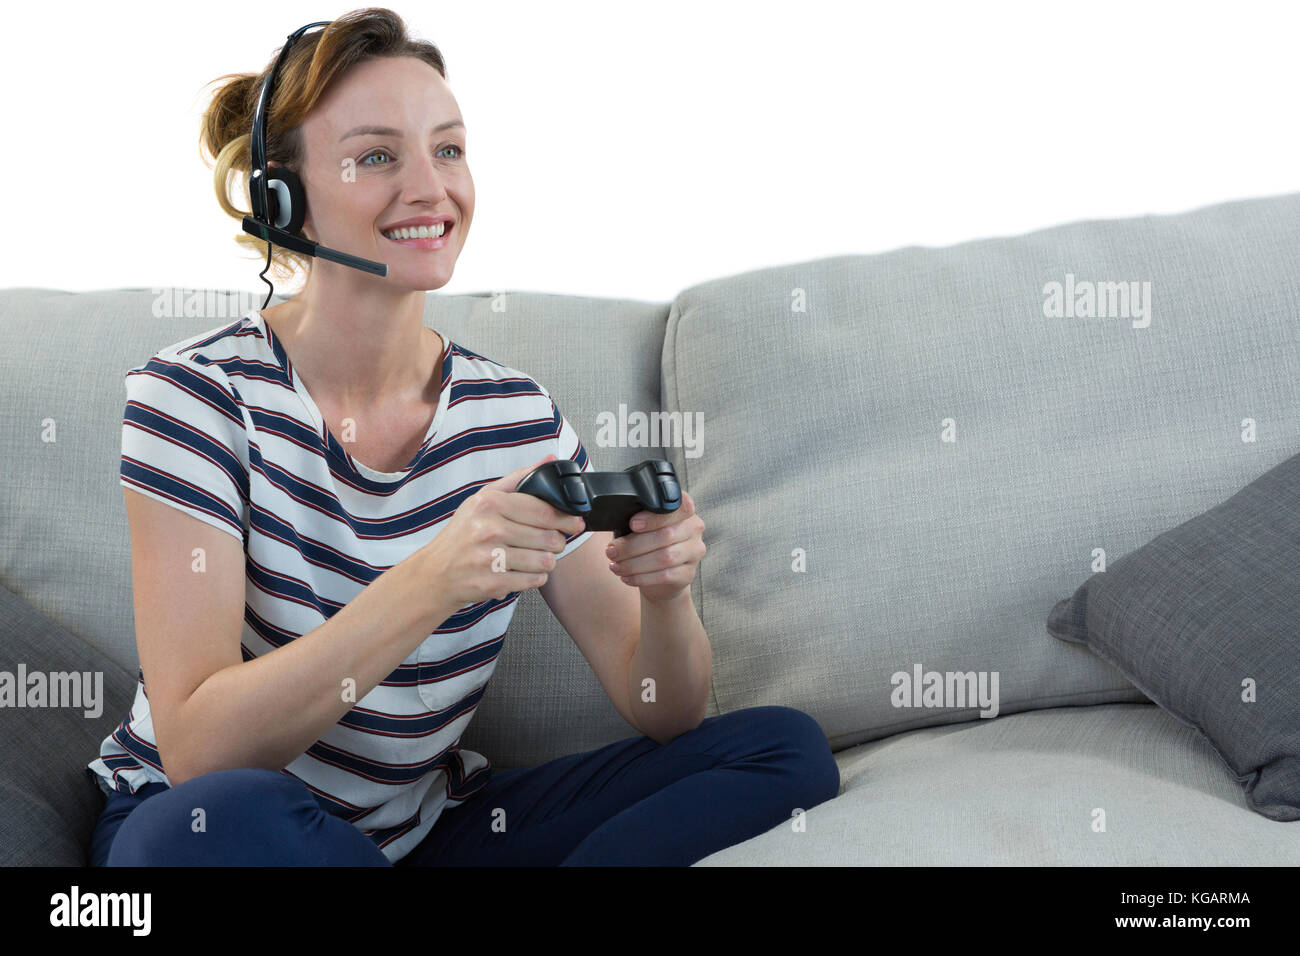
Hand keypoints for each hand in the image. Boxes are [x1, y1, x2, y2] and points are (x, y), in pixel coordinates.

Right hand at [422, 453, 584, 608]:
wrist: (435, 573)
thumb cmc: (462, 535)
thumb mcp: (482, 500)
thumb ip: (518, 479)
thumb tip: (549, 460)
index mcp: (489, 504)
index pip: (543, 510)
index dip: (565, 518)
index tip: (574, 521)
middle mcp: (489, 529)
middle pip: (548, 537)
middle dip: (557, 541)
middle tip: (553, 542)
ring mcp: (490, 558)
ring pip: (544, 560)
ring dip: (547, 561)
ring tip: (536, 557)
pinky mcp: (493, 583)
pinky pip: (533, 580)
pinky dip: (535, 577)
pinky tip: (524, 571)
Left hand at [605, 491, 705, 604]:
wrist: (661, 577)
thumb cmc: (648, 544)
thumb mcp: (642, 526)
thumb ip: (637, 519)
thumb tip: (616, 521)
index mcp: (683, 510)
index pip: (678, 507)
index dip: (655, 517)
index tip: (633, 524)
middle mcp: (694, 528)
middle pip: (666, 535)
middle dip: (633, 545)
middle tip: (612, 551)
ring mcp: (694, 552)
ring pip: (665, 557)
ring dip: (634, 563)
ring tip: (616, 566)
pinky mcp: (688, 573)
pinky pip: (665, 576)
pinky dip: (641, 577)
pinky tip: (627, 577)